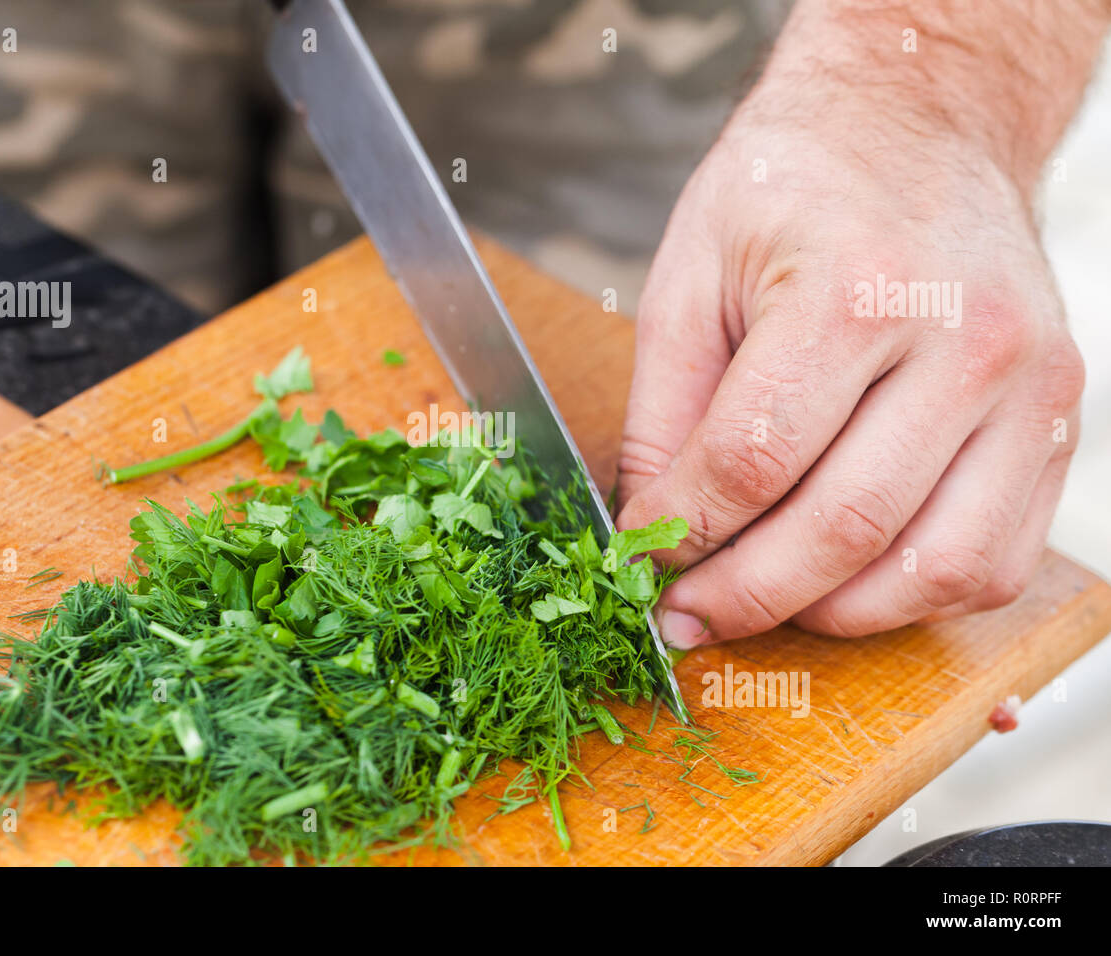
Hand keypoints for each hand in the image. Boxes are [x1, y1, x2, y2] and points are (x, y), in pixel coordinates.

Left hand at [615, 3, 1101, 646]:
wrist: (918, 123)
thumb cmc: (791, 190)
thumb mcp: (689, 275)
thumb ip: (663, 413)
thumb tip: (651, 531)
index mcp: (857, 291)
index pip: (754, 462)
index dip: (685, 533)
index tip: (644, 559)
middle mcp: (966, 342)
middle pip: (845, 529)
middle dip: (746, 596)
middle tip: (687, 615)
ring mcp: (1031, 388)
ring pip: (935, 570)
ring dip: (832, 615)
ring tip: (762, 600)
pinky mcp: (1060, 421)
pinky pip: (996, 561)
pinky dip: (913, 596)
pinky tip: (847, 578)